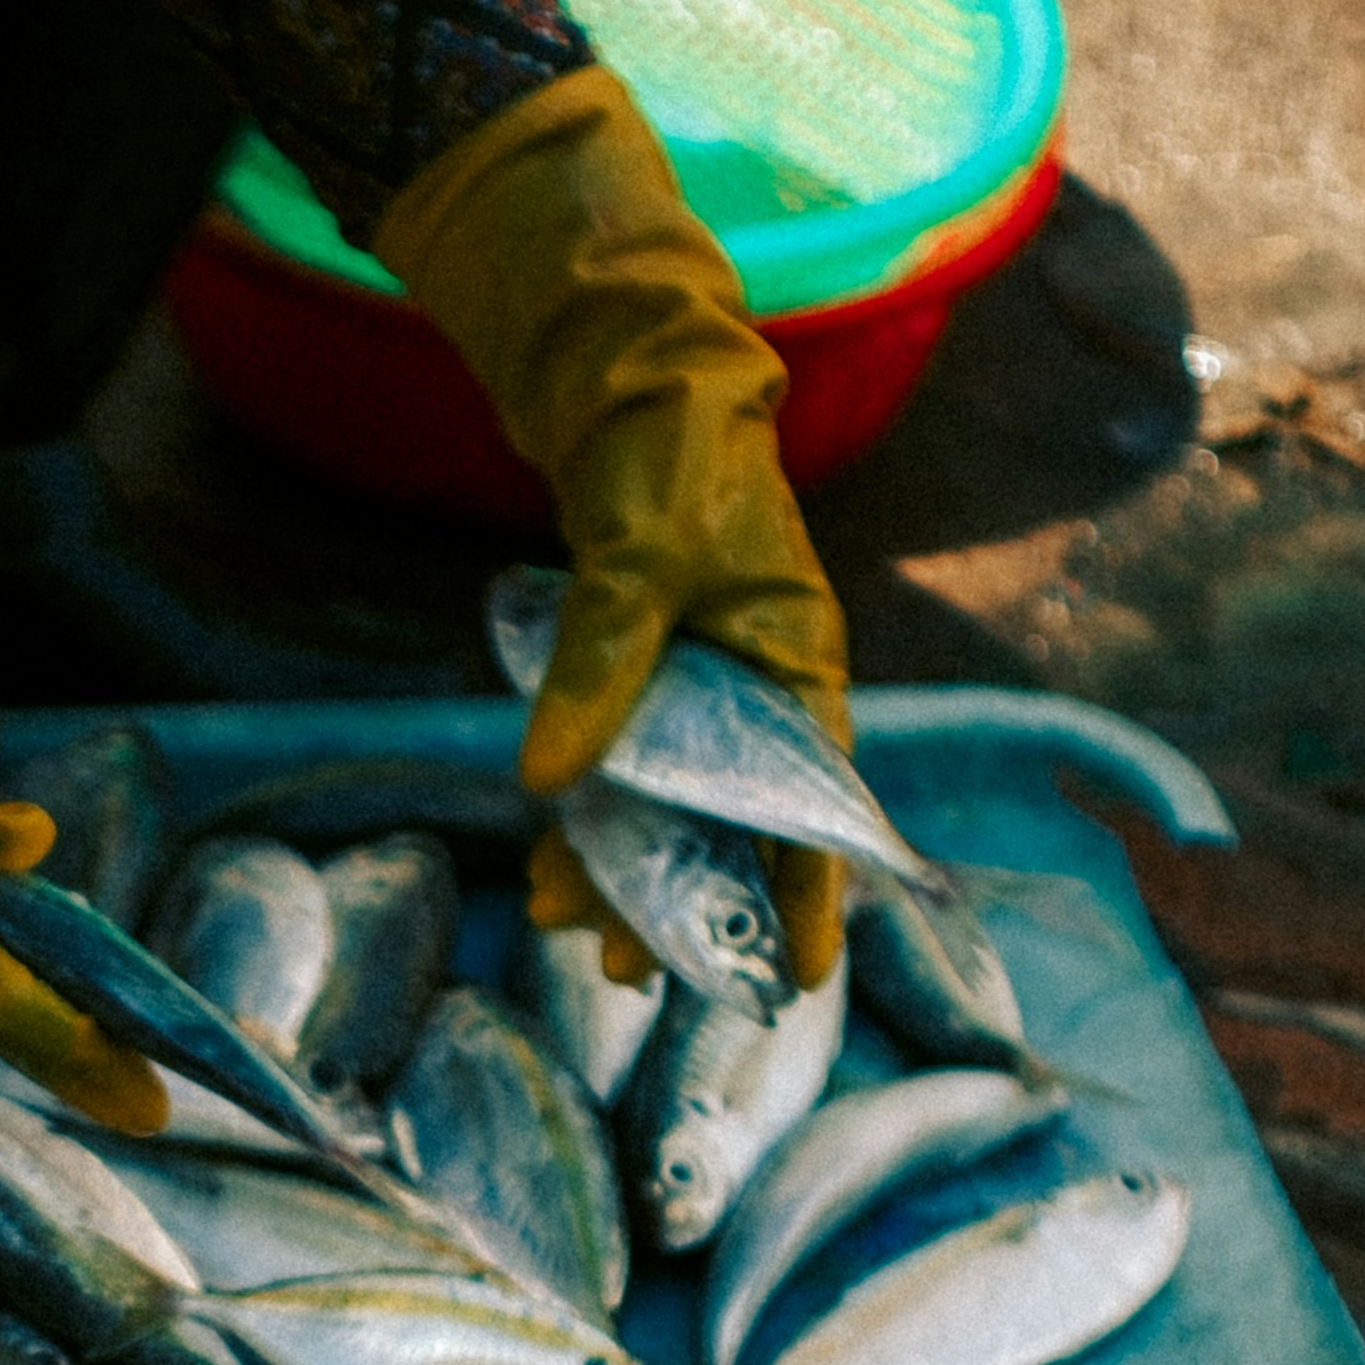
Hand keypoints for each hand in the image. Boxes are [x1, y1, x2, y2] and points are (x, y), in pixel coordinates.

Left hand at [381, 65, 854, 987]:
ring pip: (670, 805)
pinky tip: (554, 860)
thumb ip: (599, 666)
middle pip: (732, 824)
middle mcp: (760, 688)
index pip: (817, 806)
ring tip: (577, 936)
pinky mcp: (648, 675)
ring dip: (625, 868)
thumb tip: (547, 777)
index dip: (809, 894)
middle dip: (686, 901)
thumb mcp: (639, 562)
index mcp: (799, 663)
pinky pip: (625, 765)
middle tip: (631, 972)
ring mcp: (703, 685)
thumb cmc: (671, 459)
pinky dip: (590, 813)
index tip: (797, 975)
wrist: (636, 389)